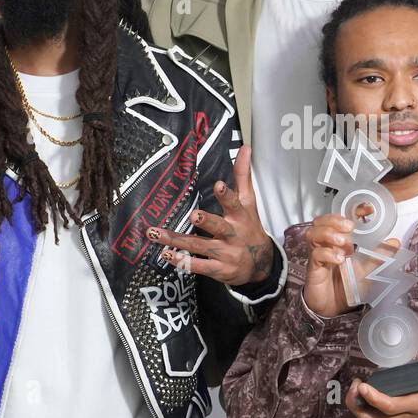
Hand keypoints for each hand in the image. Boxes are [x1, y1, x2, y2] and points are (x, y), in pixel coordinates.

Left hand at [149, 145, 274, 286]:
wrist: (261, 265)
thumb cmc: (250, 228)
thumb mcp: (250, 203)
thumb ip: (243, 176)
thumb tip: (244, 148)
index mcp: (240, 217)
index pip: (235, 203)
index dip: (227, 195)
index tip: (219, 184)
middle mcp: (233, 235)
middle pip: (218, 227)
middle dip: (206, 221)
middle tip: (194, 215)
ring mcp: (225, 254)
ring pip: (199, 246)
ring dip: (177, 241)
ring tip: (156, 234)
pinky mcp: (218, 269)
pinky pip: (198, 266)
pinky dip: (182, 261)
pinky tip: (166, 255)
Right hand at [302, 212, 400, 318]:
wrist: (335, 308)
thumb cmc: (348, 286)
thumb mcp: (368, 269)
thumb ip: (380, 256)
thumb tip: (395, 242)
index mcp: (339, 241)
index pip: (340, 218)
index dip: (351, 210)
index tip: (367, 210)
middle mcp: (326, 245)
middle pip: (320, 221)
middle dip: (334, 220)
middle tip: (350, 228)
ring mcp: (318, 255)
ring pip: (313, 233)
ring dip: (329, 234)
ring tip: (345, 245)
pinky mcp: (314, 268)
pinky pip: (315, 254)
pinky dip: (328, 253)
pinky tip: (339, 259)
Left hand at [344, 354, 417, 417]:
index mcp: (417, 406)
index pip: (390, 406)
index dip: (373, 397)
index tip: (362, 385)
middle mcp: (404, 417)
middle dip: (355, 403)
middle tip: (355, 385)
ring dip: (359, 405)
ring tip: (359, 387)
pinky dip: (369, 408)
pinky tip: (369, 394)